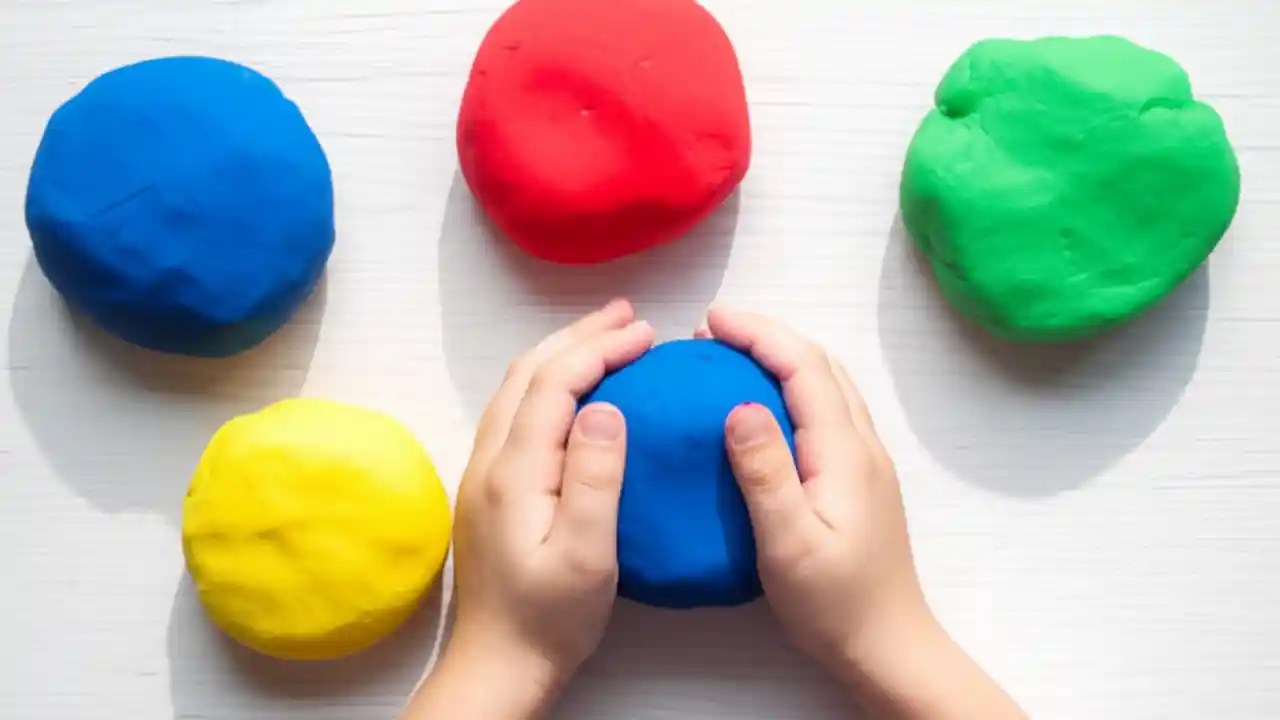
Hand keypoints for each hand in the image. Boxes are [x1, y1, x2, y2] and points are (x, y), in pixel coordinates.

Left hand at [404, 300, 653, 719]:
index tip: (647, 333)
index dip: (600, 348)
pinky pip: (516, 414)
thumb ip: (595, 476)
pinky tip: (577, 394)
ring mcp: (484, 474)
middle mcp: (490, 460)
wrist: (497, 664)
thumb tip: (605, 406)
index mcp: (514, 469)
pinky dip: (549, 384)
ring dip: (560, 355)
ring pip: (517, 390)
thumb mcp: (586, 554)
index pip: (555, 383)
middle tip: (628, 315)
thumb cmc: (550, 617)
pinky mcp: (491, 490)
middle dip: (578, 336)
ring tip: (604, 338)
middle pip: (529, 374)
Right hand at [704, 306, 1023, 719]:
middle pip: (821, 364)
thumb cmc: (834, 603)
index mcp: (844, 451)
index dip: (758, 332)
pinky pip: (825, 412)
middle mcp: (862, 445)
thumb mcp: (788, 542)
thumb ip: (765, 471)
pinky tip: (760, 409)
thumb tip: (741, 405)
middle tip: (713, 334)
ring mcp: (865, 462)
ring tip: (730, 359)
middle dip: (768, 336)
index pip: (804, 366)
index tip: (710, 321)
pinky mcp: (858, 481)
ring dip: (782, 359)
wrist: (886, 646)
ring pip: (827, 386)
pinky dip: (791, 388)